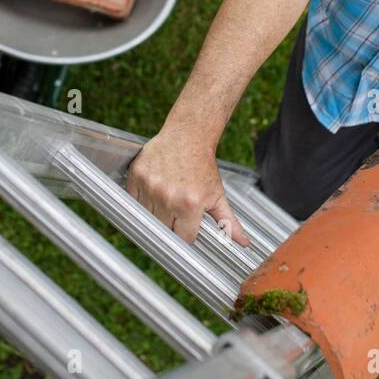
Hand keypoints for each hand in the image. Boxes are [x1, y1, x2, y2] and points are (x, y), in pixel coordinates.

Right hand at [125, 128, 251, 247]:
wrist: (188, 136)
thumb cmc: (203, 167)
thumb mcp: (217, 195)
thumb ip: (228, 221)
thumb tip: (244, 243)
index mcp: (190, 204)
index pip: (182, 238)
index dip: (186, 235)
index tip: (187, 228)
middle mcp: (168, 197)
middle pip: (163, 229)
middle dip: (171, 224)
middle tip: (177, 211)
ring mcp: (150, 186)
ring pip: (147, 216)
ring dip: (155, 213)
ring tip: (167, 198)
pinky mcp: (137, 175)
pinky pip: (134, 200)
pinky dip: (141, 200)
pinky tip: (154, 189)